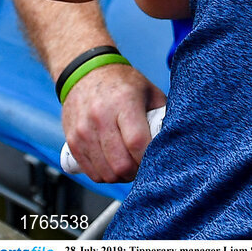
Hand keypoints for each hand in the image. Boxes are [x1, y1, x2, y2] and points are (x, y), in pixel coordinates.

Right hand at [61, 64, 165, 182]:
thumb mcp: (149, 91)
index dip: (149, 158)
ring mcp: (84, 131)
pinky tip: (114, 166)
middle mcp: (101, 117)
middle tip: (144, 167)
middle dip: (136, 172)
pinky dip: (105, 176)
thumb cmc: (122, 83)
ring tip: (131, 167)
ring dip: (121, 177)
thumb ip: (162, 114)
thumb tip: (178, 136)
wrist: (86, 73)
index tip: (156, 159)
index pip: (137, 142)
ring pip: (105, 172)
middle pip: (120, 163)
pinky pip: (90, 172)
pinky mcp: (73, 141)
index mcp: (124, 103)